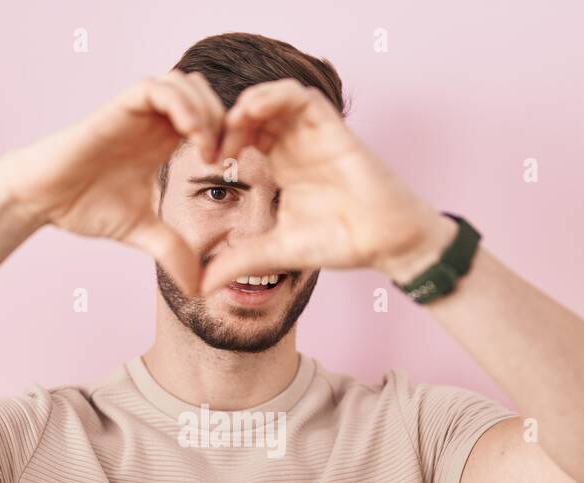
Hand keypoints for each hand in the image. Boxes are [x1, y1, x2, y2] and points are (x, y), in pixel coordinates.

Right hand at [6, 70, 225, 295]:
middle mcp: (154, 122)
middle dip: (227, 121)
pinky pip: (157, 88)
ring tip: (208, 150)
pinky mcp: (117, 109)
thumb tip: (199, 287)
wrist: (42, 198)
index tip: (235, 168)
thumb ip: (172, 251)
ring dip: (207, 111)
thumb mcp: (141, 231)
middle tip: (228, 158)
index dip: (232, 136)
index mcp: (163, 142)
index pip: (212, 120)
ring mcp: (137, 112)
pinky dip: (181, 104)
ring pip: (187, 83)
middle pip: (208, 95)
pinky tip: (190, 135)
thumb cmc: (84, 206)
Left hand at [198, 78, 453, 294]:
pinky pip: (300, 96)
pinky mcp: (332, 128)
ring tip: (231, 127)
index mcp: (279, 167)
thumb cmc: (339, 242)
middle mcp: (293, 146)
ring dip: (247, 105)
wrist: (383, 241)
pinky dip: (275, 95)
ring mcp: (312, 135)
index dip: (218, 142)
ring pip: (273, 98)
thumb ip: (239, 262)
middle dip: (226, 123)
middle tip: (213, 146)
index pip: (241, 138)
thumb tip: (199, 286)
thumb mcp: (276, 252)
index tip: (206, 162)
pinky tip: (254, 111)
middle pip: (251, 114)